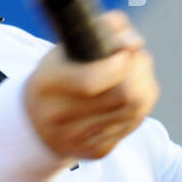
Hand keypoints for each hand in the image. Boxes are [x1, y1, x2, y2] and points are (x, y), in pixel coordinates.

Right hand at [23, 11, 158, 159]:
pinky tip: (135, 92)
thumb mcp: (65, 49)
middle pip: (121, 96)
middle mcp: (60, 116)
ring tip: (141, 70)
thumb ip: (99, 31)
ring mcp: (78, 138)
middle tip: (140, 56)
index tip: (127, 49)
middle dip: (140, 71)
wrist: (36, 124)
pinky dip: (142, 105)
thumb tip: (132, 41)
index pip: (91, 81)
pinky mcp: (96, 151)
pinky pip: (133, 124)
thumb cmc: (57, 77)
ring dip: (146, 85)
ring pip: (134, 110)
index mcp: (47, 86)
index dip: (119, 64)